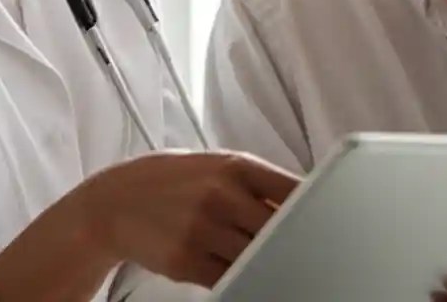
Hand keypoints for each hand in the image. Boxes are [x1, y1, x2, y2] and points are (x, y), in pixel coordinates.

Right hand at [74, 150, 299, 288]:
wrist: (115, 201)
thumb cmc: (174, 182)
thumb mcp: (215, 167)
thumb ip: (257, 184)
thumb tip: (306, 206)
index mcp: (236, 166)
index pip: (294, 190)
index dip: (317, 210)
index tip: (330, 223)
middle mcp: (221, 194)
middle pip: (279, 229)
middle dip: (294, 242)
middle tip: (304, 250)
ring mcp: (203, 228)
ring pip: (258, 257)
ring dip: (268, 264)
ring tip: (275, 263)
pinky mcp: (187, 260)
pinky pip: (230, 279)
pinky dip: (244, 281)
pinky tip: (246, 275)